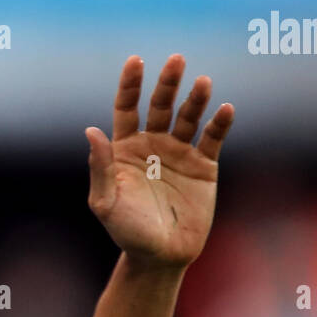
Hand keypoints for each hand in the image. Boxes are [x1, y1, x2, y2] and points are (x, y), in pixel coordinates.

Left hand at [85, 54, 233, 270]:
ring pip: (188, 117)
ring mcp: (179, 153)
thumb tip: (91, 130)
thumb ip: (101, 167)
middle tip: (177, 60)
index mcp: (125, 148)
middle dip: (167, 83)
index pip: (127, 107)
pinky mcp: (204, 166)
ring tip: (202, 82)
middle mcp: (153, 144)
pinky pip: (212, 139)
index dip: (130, 84)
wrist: (160, 257)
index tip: (136, 61)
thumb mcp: (106, 201)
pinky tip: (225, 109)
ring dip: (195, 99)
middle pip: (160, 105)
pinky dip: (219, 124)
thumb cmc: (127, 231)